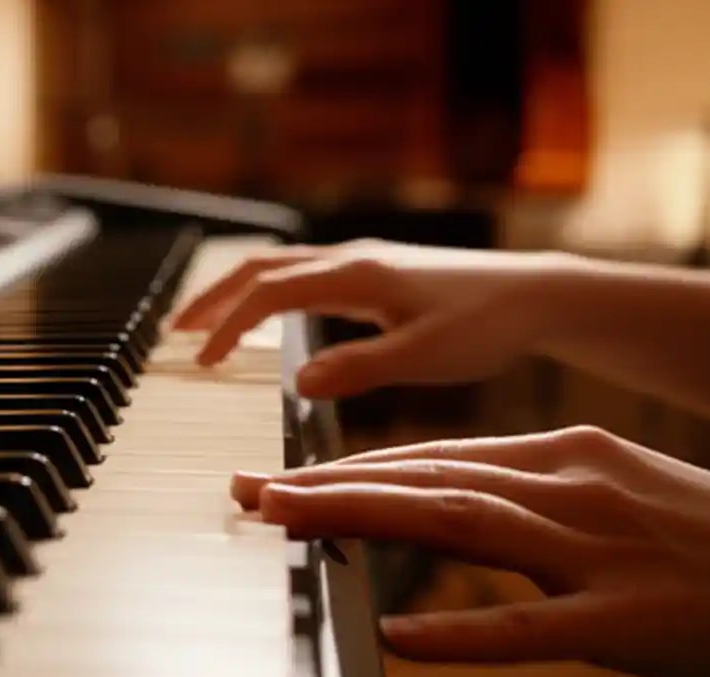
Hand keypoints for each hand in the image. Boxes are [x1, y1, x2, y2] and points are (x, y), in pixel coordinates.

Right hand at [171, 239, 572, 397]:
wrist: (535, 294)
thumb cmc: (486, 324)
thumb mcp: (424, 355)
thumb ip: (359, 368)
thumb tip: (296, 382)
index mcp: (355, 276)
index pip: (269, 294)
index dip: (229, 327)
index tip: (200, 362)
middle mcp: (351, 260)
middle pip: (260, 269)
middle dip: (212, 299)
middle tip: (175, 334)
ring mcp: (361, 264)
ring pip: (279, 269)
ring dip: (236, 293)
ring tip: (205, 325)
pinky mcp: (374, 275)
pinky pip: (303, 277)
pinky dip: (267, 295)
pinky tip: (266, 317)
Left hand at [232, 425, 709, 676]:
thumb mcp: (613, 490)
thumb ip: (528, 493)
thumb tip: (443, 497)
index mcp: (569, 456)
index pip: (436, 457)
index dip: (352, 467)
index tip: (287, 475)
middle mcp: (574, 488)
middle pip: (428, 478)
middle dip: (330, 483)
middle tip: (252, 490)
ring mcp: (600, 551)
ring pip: (460, 525)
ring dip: (363, 519)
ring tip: (287, 522)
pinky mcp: (628, 621)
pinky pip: (530, 628)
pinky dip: (459, 632)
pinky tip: (396, 635)